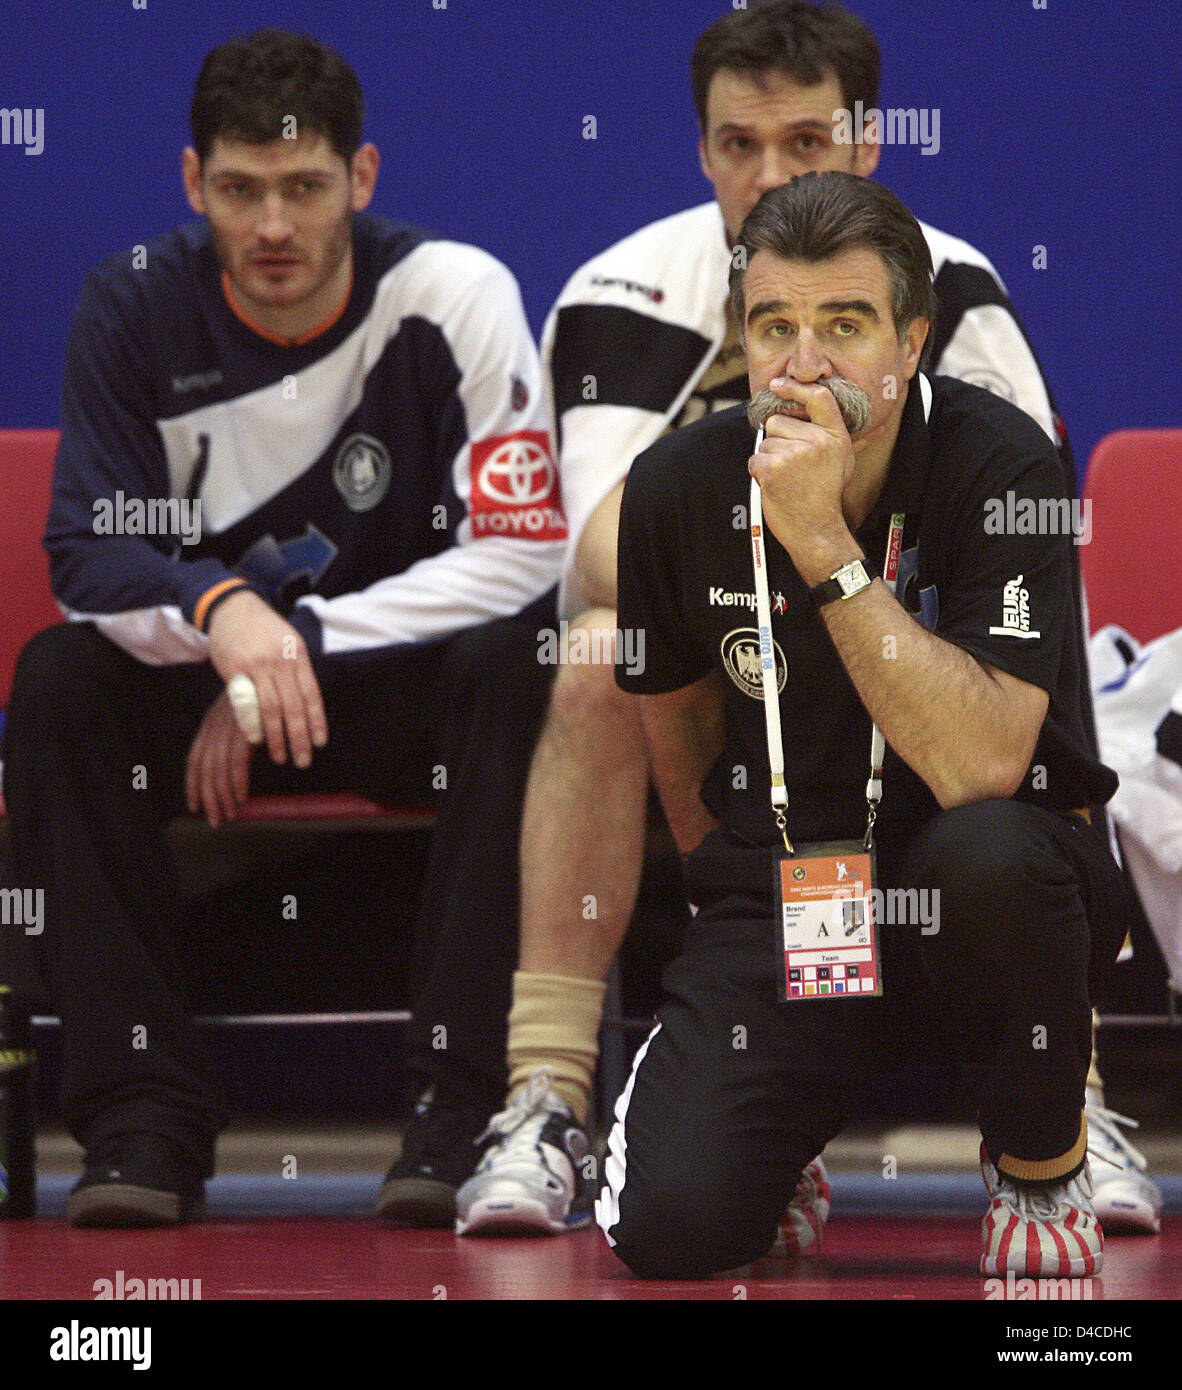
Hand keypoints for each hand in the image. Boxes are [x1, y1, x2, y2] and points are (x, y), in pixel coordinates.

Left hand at [185, 690, 253, 826]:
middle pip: (204, 770)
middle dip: (208, 798)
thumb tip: (233, 764)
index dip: (192, 786)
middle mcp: (213, 727)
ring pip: (218, 769)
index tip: (195, 807)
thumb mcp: (240, 716)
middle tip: (215, 819)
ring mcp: (227, 728)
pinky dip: (237, 782)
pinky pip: (236, 762)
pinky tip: (240, 797)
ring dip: (223, 795)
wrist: (269, 674)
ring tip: (230, 813)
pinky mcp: (244, 729)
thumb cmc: (259, 697)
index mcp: (209, 725)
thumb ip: (233, 736)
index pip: (193, 761)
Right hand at [206, 589, 327, 767]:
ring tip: (281, 756)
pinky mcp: (234, 669)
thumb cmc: (265, 630)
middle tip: (303, 760)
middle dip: (300, 737)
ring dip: (277, 737)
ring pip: (271, 708)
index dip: (317, 721)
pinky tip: (256, 741)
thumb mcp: (289, 643)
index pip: (312, 694)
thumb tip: (310, 706)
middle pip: (293, 706)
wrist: (233, 608)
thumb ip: (298, 671)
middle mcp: (280, 660)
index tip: (320, 743)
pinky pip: (245, 703)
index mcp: (298, 654)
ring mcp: (256, 665)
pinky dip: (252, 724)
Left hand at [748, 378, 856, 563]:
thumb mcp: (841, 458)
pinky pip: (755, 459)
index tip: (778, 385)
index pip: (818, 397)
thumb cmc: (824, 494)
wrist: (815, 528)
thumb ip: (827, 430)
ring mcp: (795, 454)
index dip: (795, 388)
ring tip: (788, 478)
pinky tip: (776, 485)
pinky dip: (760, 472)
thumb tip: (808, 402)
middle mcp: (818, 441)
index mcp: (836, 435)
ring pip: (766, 441)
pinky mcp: (774, 468)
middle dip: (778, 440)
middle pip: (779, 421)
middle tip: (794, 466)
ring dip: (769, 459)